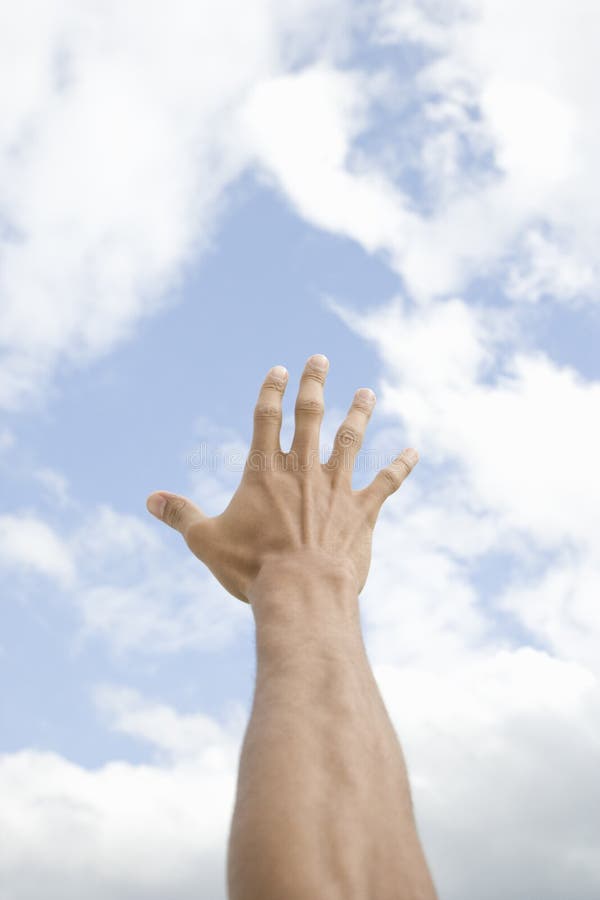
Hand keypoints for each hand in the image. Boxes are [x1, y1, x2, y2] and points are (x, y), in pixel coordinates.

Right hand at [146, 354, 417, 602]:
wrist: (303, 592)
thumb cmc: (251, 568)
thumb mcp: (205, 541)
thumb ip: (180, 515)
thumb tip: (149, 498)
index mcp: (265, 472)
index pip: (267, 417)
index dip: (272, 390)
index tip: (279, 369)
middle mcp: (303, 471)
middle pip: (311, 415)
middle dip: (315, 384)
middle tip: (320, 359)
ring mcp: (337, 488)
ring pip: (351, 439)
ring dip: (359, 412)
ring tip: (367, 392)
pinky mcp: (363, 511)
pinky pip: (387, 482)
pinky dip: (401, 466)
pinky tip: (414, 451)